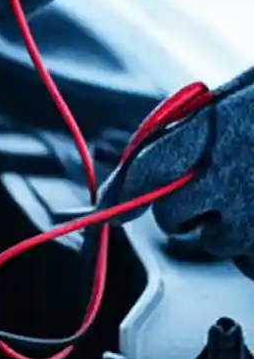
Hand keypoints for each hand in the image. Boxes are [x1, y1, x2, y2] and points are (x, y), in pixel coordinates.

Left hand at [102, 68, 253, 257]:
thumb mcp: (242, 95)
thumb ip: (192, 130)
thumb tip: (147, 165)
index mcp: (213, 133)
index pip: (144, 175)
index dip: (129, 191)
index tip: (119, 202)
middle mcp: (231, 178)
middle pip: (171, 217)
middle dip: (182, 208)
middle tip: (208, 189)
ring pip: (214, 243)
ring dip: (224, 228)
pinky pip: (250, 263)